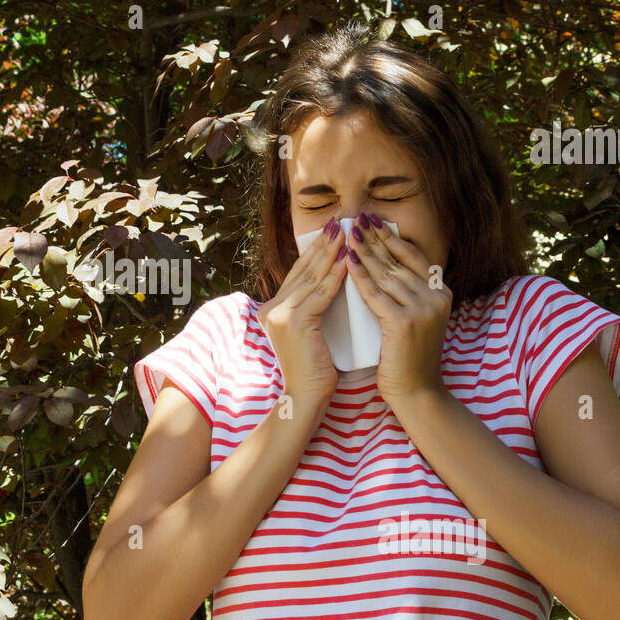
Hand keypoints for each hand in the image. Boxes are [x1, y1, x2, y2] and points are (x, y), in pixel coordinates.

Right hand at [258, 216, 348, 407]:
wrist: (306, 397)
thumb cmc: (315, 369)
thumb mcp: (311, 331)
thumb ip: (314, 307)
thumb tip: (334, 281)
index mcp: (272, 308)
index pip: (298, 273)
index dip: (315, 251)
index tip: (333, 232)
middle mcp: (271, 307)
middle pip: (303, 269)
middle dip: (324, 245)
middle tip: (341, 222)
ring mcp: (279, 313)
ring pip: (312, 277)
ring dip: (332, 253)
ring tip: (348, 234)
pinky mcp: (293, 321)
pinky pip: (320, 293)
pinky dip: (336, 276)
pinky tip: (349, 261)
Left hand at [343, 212, 451, 409]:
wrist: (417, 392)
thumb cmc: (409, 358)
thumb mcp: (415, 319)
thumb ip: (407, 294)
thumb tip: (384, 265)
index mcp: (441, 293)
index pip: (413, 257)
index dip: (391, 238)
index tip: (373, 221)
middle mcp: (437, 297)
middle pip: (399, 262)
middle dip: (375, 239)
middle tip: (356, 219)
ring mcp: (423, 309)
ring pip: (387, 274)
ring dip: (364, 252)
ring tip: (347, 235)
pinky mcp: (405, 322)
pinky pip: (376, 294)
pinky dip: (359, 276)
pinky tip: (346, 262)